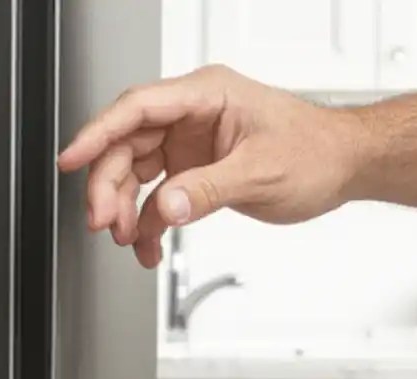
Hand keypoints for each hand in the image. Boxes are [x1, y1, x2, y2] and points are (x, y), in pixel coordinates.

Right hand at [57, 65, 368, 267]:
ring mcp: (187, 143)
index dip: (97, 134)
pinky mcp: (190, 169)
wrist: (344, 166)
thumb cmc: (317, 151)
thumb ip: (207, 190)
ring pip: (132, 173)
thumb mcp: (262, 172)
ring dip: (123, 209)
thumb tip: (164, 207)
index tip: (71, 159)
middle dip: (108, 187)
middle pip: (126, 146)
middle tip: (102, 221)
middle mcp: (190, 115)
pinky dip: (146, 224)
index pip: (136, 109)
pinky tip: (148, 245)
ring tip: (126, 238)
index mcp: (206, 95)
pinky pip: (153, 196)